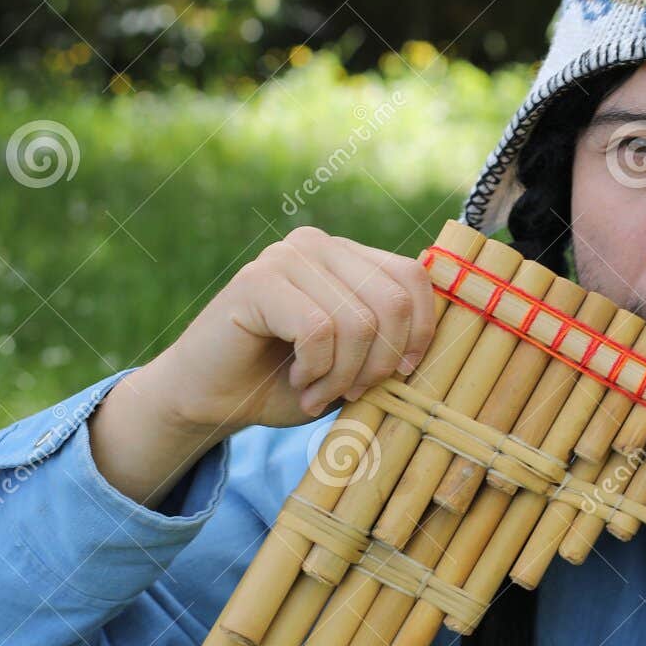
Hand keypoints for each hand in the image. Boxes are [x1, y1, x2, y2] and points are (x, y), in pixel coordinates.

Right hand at [151, 225, 437, 435]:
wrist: (210, 399)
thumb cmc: (285, 383)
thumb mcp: (354, 363)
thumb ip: (389, 340)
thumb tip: (435, 340)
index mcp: (348, 257)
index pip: (414, 279)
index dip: (420, 333)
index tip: (400, 375)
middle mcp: (320, 245)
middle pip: (393, 301)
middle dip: (381, 363)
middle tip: (351, 393)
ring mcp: (287, 257)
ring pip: (357, 321)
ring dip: (343, 375)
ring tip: (318, 392)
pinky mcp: (258, 281)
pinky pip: (318, 329)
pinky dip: (316, 370)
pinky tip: (297, 381)